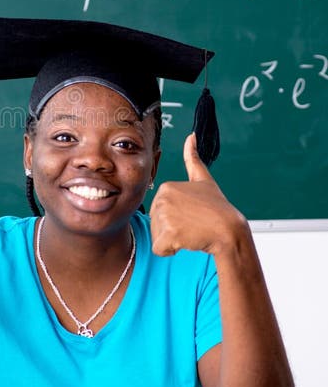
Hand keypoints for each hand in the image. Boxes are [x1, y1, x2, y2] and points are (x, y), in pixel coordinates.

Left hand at [149, 133, 245, 257]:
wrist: (230, 231)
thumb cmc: (218, 209)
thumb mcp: (203, 180)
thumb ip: (193, 158)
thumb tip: (191, 135)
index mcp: (167, 187)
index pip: (159, 211)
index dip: (175, 217)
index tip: (192, 214)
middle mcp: (163, 199)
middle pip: (156, 224)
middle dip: (172, 230)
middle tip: (192, 225)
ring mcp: (165, 216)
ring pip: (158, 237)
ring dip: (173, 241)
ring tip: (191, 232)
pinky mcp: (169, 234)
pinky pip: (159, 249)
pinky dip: (171, 251)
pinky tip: (187, 242)